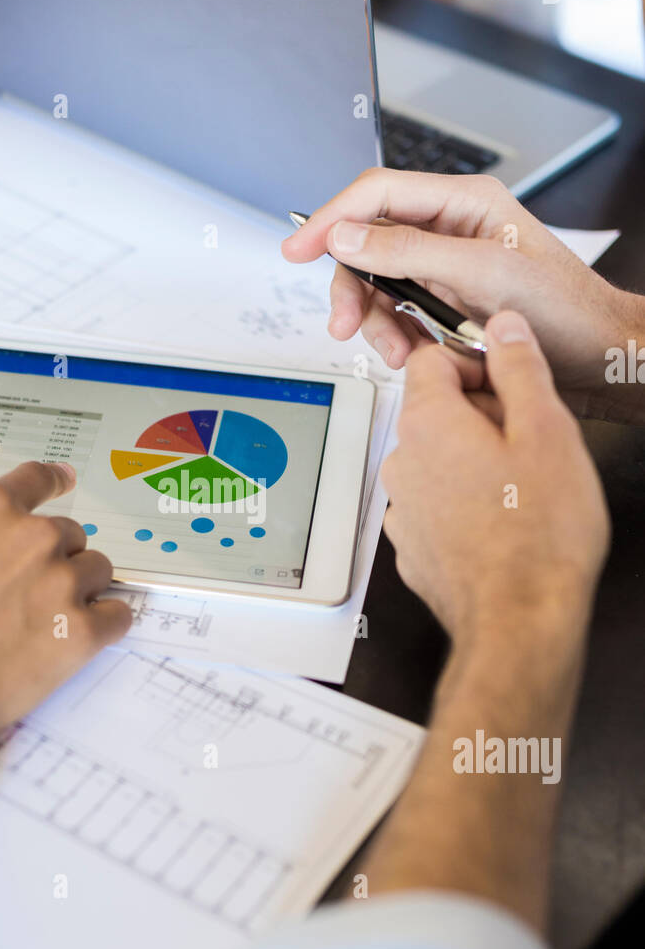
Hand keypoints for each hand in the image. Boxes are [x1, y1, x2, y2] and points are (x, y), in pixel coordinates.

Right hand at [0, 462, 131, 775]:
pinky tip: (74, 642)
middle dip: (56, 560)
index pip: (37, 479)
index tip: (66, 481)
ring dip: (80, 592)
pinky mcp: (82, 632)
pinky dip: (105, 626)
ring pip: (99, 572)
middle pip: (72, 535)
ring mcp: (61, 583)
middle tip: (24, 598)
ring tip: (41, 625)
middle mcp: (33, 537)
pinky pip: (118, 616)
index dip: (55, 480)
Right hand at [283, 169, 642, 420]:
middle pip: (367, 247)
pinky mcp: (446, 305)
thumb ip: (408, 251)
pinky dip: (401, 342)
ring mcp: (445, 269)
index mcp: (462, 202)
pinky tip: (420, 357)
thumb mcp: (481, 273)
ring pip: (380, 290)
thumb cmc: (562, 308)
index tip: (298, 248)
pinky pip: (401, 320)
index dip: (331, 219)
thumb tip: (347, 237)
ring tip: (401, 353)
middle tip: (346, 324)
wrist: (598, 356)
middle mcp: (449, 230)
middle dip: (355, 289)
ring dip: (381, 325)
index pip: (376, 194)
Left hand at [381, 311, 609, 644]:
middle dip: (482, 416)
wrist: (520, 621)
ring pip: (438, 461)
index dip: (476, 363)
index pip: (431, 360)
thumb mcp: (546, 429)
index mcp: (428, 424)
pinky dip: (465, 504)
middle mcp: (403, 464)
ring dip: (474, 462)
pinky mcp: (415, 547)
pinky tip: (503, 522)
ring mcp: (404, 510)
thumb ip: (519, 368)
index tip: (509, 382)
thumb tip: (503, 327)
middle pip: (436, 412)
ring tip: (522, 490)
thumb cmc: (537, 537)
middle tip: (530, 442)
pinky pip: (437, 505)